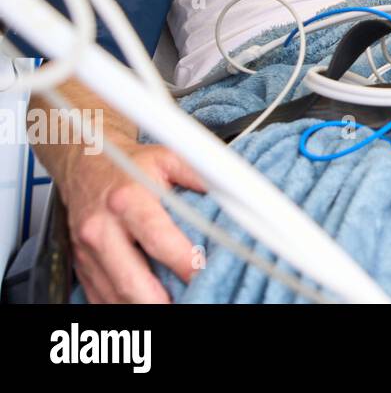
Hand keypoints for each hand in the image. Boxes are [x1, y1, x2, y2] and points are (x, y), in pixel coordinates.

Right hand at [61, 140, 207, 302]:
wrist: (86, 162)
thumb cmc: (130, 163)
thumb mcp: (169, 159)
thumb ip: (202, 175)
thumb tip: (234, 192)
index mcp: (127, 201)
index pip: (158, 239)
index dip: (183, 262)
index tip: (203, 273)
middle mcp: (101, 229)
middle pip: (131, 281)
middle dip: (161, 301)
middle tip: (191, 301)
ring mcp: (87, 251)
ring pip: (115, 296)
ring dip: (144, 306)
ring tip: (172, 305)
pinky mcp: (81, 264)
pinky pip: (100, 297)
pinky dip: (123, 306)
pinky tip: (147, 303)